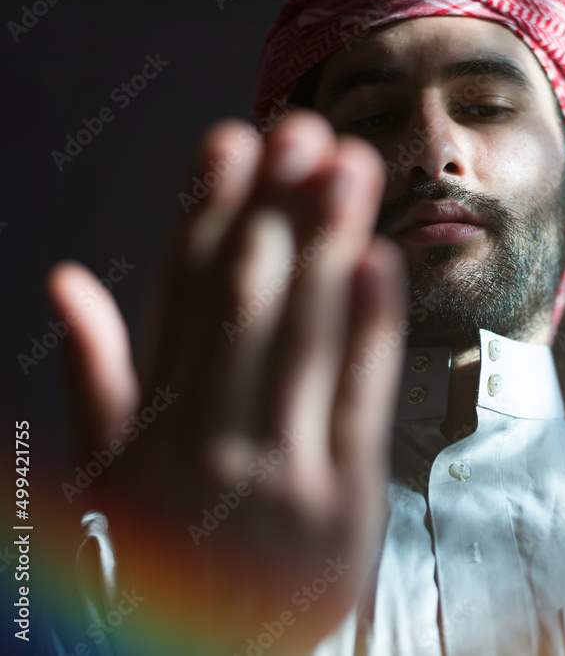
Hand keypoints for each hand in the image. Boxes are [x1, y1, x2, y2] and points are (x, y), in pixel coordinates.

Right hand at [47, 111, 405, 654]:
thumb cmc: (174, 551)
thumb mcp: (112, 477)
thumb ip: (96, 378)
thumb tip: (66, 280)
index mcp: (149, 424)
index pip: (178, 294)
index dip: (206, 210)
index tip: (232, 142)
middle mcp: (208, 438)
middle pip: (246, 300)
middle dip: (277, 208)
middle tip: (305, 129)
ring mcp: (279, 469)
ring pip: (303, 336)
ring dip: (329, 243)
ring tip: (350, 167)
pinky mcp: (344, 498)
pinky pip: (357, 399)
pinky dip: (370, 327)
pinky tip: (380, 261)